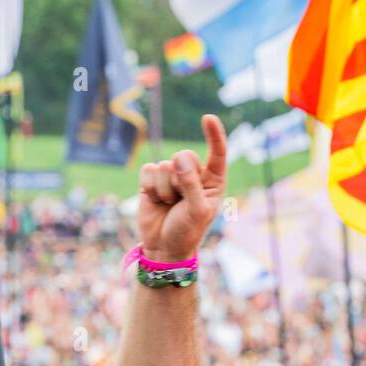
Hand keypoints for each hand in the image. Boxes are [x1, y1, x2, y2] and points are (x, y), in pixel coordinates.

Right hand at [137, 115, 227, 262]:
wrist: (163, 247)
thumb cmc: (187, 231)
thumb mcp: (196, 211)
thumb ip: (191, 185)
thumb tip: (179, 159)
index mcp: (212, 182)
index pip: (217, 154)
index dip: (214, 136)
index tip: (208, 119)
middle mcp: (193, 174)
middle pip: (184, 156)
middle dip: (179, 179)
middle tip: (180, 201)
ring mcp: (172, 175)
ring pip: (165, 165)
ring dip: (165, 190)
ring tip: (169, 205)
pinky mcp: (152, 179)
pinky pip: (148, 170)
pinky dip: (151, 187)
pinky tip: (156, 200)